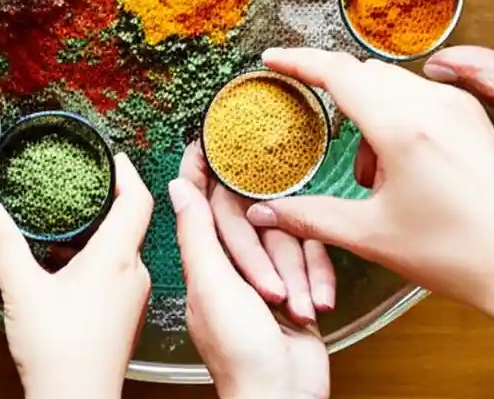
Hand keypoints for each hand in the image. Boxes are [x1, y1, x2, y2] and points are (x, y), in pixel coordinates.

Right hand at [0, 153, 152, 397]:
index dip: (127, 172)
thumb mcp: (21, 288)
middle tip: (84, 182)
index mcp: (117, 258)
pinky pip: (118, 274)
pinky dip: (97, 260)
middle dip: (108, 200)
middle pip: (131, 223)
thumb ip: (3, 242)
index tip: (113, 156)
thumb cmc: (57, 350)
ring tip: (67, 225)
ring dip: (98, 234)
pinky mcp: (126, 316)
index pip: (136, 200)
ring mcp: (133, 298)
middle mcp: (134, 274)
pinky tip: (64, 268)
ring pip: (122, 251)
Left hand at [178, 142, 333, 324]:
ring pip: (288, 243)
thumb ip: (197, 234)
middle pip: (256, 224)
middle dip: (271, 254)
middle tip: (276, 275)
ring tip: (296, 306)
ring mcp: (267, 280)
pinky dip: (317, 283)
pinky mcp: (299, 293)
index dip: (202, 171)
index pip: (201, 205)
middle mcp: (232, 268)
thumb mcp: (212, 286)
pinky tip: (317, 305)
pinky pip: (313, 264)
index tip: (212, 139)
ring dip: (298, 276)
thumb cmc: (240, 353)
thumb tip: (176, 186)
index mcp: (203, 264)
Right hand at [246, 48, 493, 312]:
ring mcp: (460, 107)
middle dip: (334, 95)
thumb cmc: (458, 256)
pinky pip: (422, 96)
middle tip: (315, 125)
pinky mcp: (477, 117)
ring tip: (372, 173)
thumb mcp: (372, 236)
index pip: (338, 72)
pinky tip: (401, 166)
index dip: (299, 61)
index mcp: (403, 128)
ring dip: (369, 111)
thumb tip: (264, 211)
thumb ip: (311, 217)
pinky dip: (398, 117)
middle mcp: (434, 105)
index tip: (273, 59)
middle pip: (365, 74)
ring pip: (394, 84)